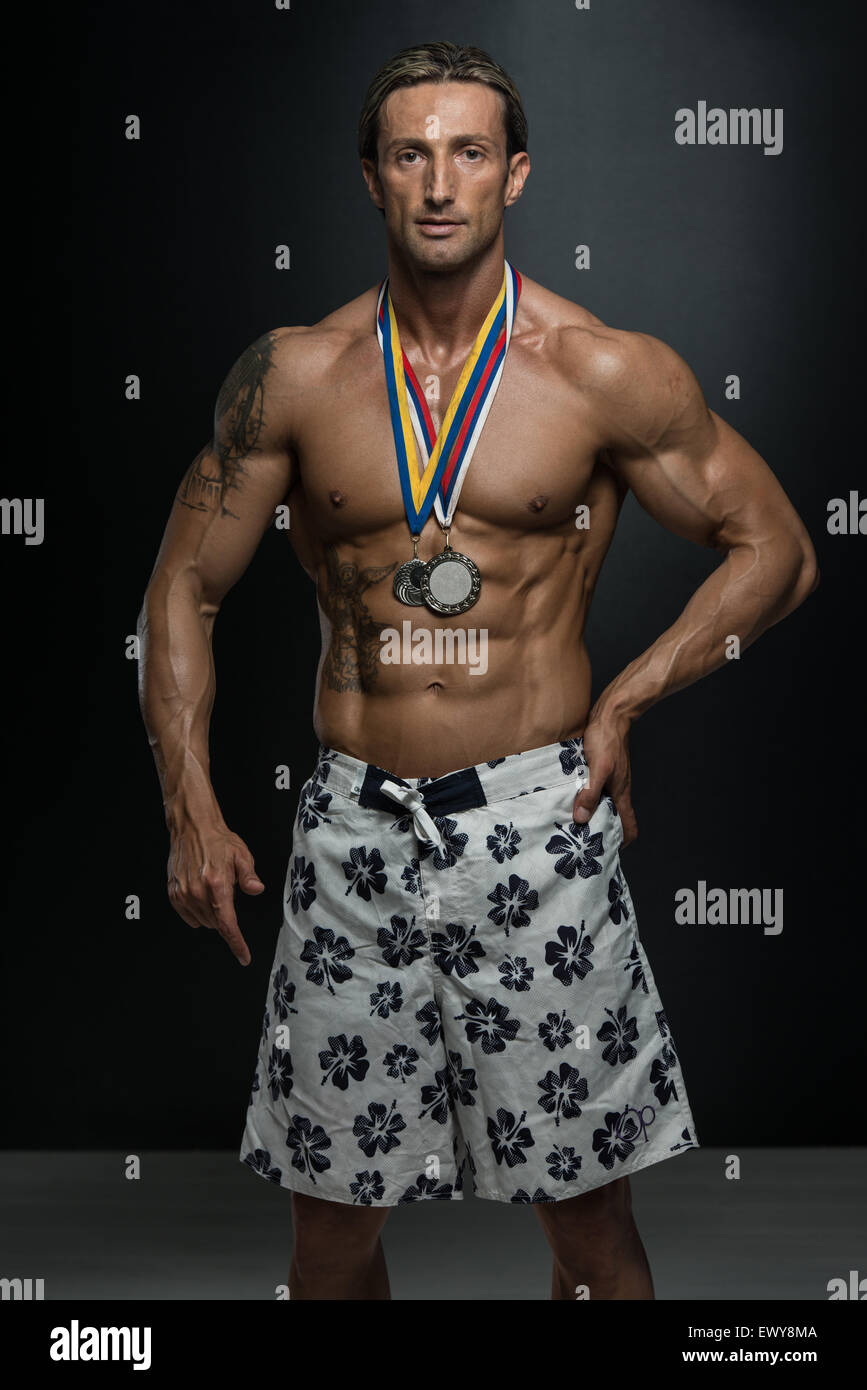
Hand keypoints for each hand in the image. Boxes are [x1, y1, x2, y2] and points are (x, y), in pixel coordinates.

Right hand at [167, 820, 263, 964]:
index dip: (237, 944)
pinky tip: (202, 894)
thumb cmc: (218, 840)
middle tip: (228, 892)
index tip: (244, 957)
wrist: (192, 827)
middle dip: (227, 917)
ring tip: (214, 888)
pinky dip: (198, 912)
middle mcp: (198, 892)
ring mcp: (183, 894)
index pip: (228, 924)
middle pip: (217, 924)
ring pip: (203, 922)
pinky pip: (188, 916)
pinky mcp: (173, 893)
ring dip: (212, 914)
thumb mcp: (242, 855)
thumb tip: (256, 890)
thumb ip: (249, 877)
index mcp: (217, 885)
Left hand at [571, 712, 637, 846]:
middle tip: (580, 840)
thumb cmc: (607, 739)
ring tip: (570, 821)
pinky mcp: (601, 769)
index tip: (605, 850)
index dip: (621, 841)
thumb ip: (590, 792)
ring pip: (603, 803)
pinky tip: (569, 795)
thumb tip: (582, 818)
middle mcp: (618, 789)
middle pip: (613, 818)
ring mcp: (610, 779)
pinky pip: (594, 789)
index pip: (629, 826)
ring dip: (590, 813)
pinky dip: (585, 796)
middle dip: (600, 830)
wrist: (611, 714)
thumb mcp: (598, 768)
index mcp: (620, 793)